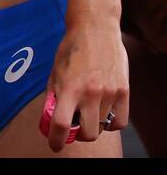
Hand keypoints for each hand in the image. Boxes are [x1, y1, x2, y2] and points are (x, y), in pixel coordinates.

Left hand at [43, 16, 129, 151]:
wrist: (94, 29)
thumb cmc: (71, 51)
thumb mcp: (54, 72)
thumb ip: (53, 97)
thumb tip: (50, 121)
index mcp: (68, 88)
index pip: (62, 124)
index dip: (56, 140)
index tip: (54, 145)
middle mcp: (90, 93)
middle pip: (87, 133)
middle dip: (78, 135)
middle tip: (75, 125)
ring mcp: (109, 93)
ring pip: (103, 128)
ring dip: (94, 126)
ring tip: (88, 112)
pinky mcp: (124, 91)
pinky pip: (120, 122)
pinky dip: (111, 123)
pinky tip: (103, 113)